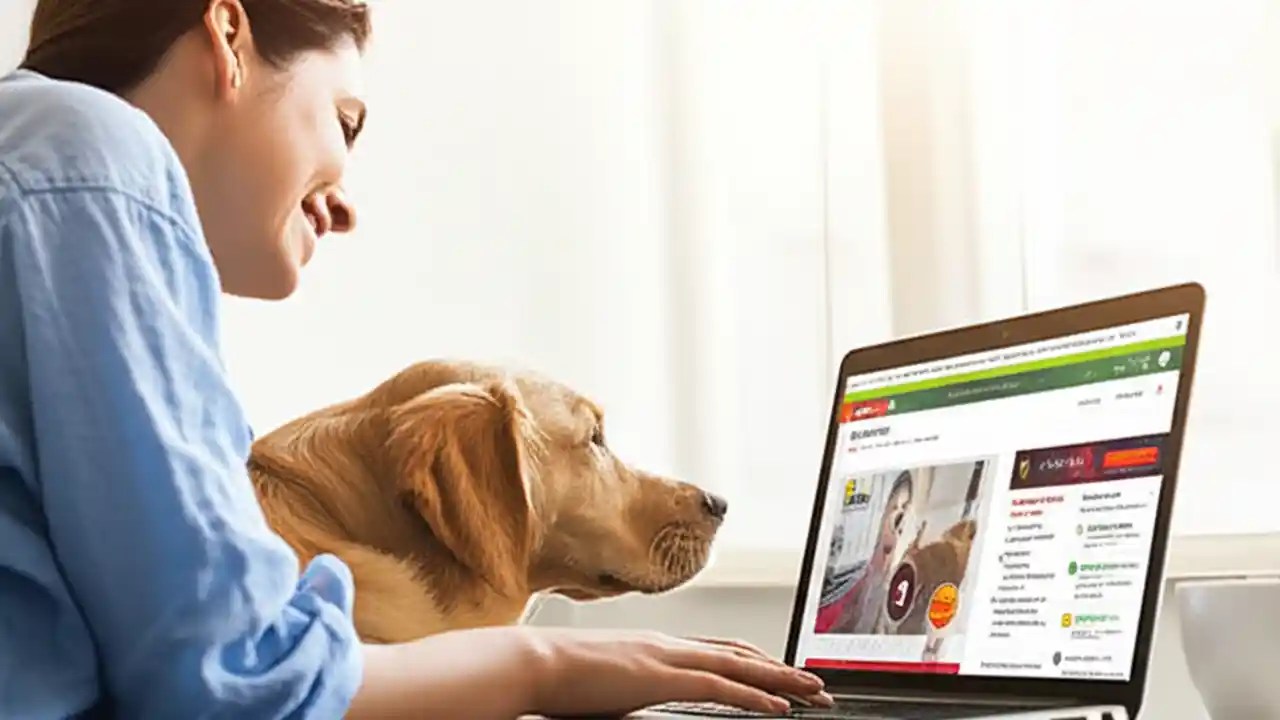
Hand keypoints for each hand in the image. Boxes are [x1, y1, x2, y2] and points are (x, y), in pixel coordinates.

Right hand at [525, 628, 833, 716]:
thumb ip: (632, 692)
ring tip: (813, 693)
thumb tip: (636, 702)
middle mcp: (669, 645)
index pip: (718, 649)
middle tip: (815, 683)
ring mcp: (667, 658)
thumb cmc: (556, 678)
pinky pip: (721, 688)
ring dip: (782, 680)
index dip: (754, 660)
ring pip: (740, 666)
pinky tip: (779, 707)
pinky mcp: (661, 678)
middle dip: (781, 669)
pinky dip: (755, 696)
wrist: (529, 663)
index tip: (780, 671)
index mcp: (656, 645)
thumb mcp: (606, 686)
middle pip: (740, 654)